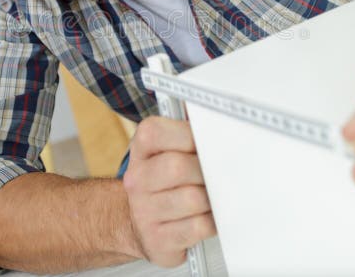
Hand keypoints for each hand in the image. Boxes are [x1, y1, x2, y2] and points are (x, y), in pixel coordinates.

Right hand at [122, 116, 215, 266]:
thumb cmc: (164, 180)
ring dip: (211, 198)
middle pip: (177, 167)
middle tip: (215, 174)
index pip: (157, 133)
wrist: (137, 222)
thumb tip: (218, 113)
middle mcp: (137, 180)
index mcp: (141, 149)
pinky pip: (198, 226)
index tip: (205, 143)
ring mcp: (144, 212)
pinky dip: (211, 222)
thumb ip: (191, 129)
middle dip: (205, 171)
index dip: (188, 136)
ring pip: (192, 199)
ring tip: (212, 196)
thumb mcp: (170, 147)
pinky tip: (206, 216)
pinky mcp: (158, 240)